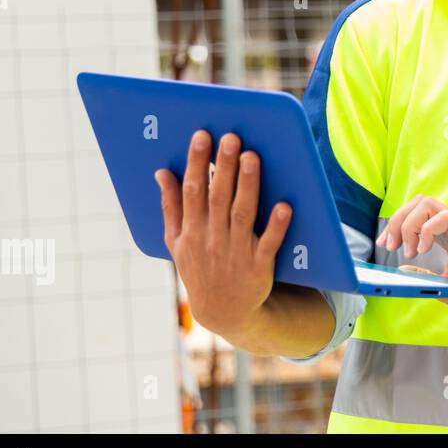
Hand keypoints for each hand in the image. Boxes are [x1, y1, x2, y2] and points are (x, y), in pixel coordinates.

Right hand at [156, 130, 291, 340]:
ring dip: (248, 185)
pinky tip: (285, 206)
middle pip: (218, 196)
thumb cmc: (200, 268)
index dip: (197, 162)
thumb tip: (161, 172)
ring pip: (243, 213)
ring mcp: (236, 252)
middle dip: (224, 166)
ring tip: (252, 156)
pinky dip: (276, 226)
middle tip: (231, 137)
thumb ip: (170, 206)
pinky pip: (269, 243)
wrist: (223, 312)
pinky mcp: (259, 265)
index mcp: (191, 230)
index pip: (193, 190)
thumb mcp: (176, 242)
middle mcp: (212, 238)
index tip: (201, 135)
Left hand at [380, 194, 447, 319]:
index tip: (386, 244)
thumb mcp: (442, 284)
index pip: (416, 213)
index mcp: (446, 234)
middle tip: (391, 245)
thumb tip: (401, 268)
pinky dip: (426, 231)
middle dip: (397, 221)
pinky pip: (442, 217)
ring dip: (409, 225)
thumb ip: (423, 275)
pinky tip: (423, 251)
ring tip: (410, 251)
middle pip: (418, 202)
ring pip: (427, 203)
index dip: (396, 224)